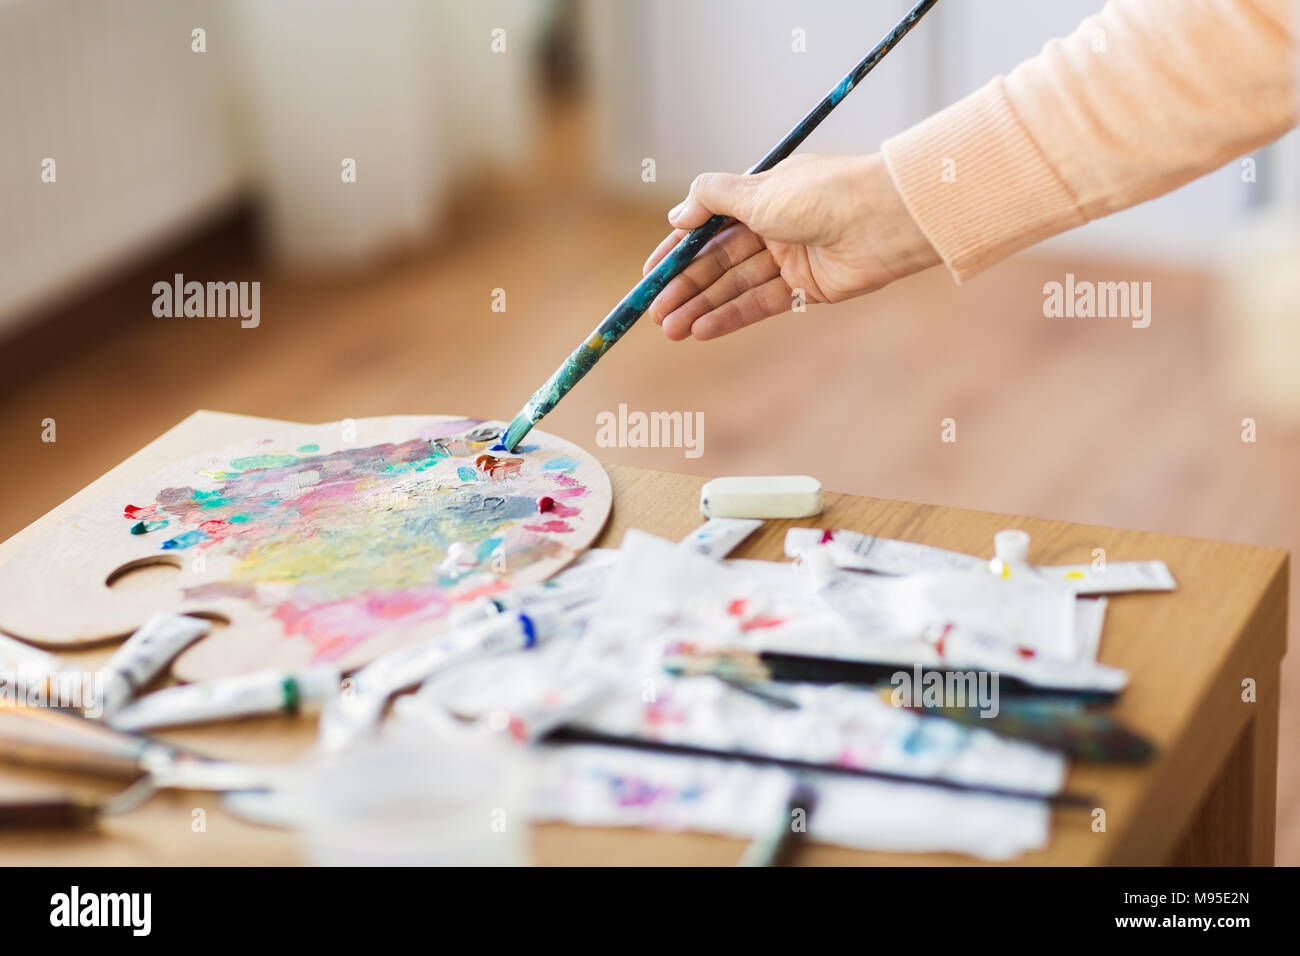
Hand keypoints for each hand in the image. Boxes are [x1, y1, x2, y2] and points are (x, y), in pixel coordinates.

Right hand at [643, 153, 939, 340]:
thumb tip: (676, 215)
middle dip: (685, 286)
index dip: (677, 250)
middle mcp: (773, 226)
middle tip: (655, 313)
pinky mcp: (807, 287)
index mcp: (761, 195)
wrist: (885, 220)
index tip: (649, 275)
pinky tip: (702, 330)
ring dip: (701, 307)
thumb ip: (711, 199)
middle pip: (718, 261)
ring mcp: (790, 258)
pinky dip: (731, 317)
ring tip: (670, 329)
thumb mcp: (757, 189)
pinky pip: (760, 304)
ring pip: (735, 286)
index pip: (708, 226)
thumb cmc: (824, 195)